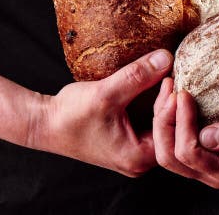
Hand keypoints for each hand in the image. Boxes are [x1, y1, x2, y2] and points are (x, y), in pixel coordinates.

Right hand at [33, 49, 172, 176]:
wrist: (43, 122)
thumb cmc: (69, 115)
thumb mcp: (106, 93)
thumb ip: (137, 76)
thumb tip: (165, 58)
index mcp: (137, 157)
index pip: (168, 130)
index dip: (171, 102)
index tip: (170, 78)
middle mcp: (139, 160)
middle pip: (170, 131)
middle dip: (172, 104)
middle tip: (175, 78)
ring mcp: (134, 152)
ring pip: (161, 127)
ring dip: (164, 104)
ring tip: (168, 80)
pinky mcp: (128, 141)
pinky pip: (150, 125)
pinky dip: (155, 107)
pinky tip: (157, 87)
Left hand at [152, 77, 218, 187]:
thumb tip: (209, 136)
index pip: (190, 152)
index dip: (182, 123)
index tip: (185, 93)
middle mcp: (212, 174)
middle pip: (169, 156)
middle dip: (164, 121)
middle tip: (170, 87)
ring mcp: (204, 165)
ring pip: (165, 150)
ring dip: (162, 119)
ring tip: (168, 88)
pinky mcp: (201, 151)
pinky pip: (172, 141)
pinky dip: (168, 119)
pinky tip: (174, 95)